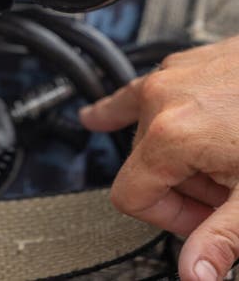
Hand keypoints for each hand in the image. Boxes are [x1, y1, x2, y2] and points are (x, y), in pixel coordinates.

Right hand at [79, 37, 238, 280]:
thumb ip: (221, 237)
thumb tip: (195, 273)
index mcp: (169, 134)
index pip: (132, 196)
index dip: (170, 219)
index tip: (205, 222)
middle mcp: (161, 99)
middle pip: (144, 166)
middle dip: (184, 189)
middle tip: (229, 193)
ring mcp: (170, 76)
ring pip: (150, 134)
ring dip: (183, 157)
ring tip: (227, 161)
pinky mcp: (183, 64)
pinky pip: (142, 92)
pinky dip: (126, 111)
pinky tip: (98, 119)